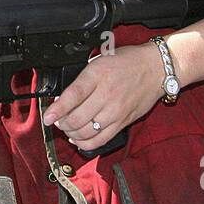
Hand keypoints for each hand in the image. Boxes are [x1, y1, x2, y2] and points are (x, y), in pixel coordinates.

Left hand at [42, 42, 166, 151]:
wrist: (156, 68)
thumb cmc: (127, 62)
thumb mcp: (100, 60)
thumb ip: (83, 78)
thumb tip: (63, 98)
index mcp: (98, 74)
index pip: (73, 95)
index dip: (57, 109)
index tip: (47, 117)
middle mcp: (106, 93)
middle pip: (77, 118)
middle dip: (62, 122)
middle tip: (57, 120)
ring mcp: (115, 110)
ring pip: (86, 131)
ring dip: (71, 133)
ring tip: (67, 128)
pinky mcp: (123, 122)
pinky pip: (100, 140)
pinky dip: (85, 143)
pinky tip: (78, 139)